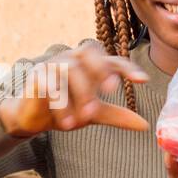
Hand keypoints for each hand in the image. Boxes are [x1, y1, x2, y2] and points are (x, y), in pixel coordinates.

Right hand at [0, 44, 148, 137]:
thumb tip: (145, 125)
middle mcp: (73, 59)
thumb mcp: (94, 114)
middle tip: (109, 92)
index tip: (142, 81)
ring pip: (70, 70)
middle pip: (91, 51)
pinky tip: (66, 122)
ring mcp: (54, 64)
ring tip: (83, 118)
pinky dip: (60, 103)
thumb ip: (117, 115)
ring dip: (79, 94)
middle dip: (101, 70)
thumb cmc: (66, 109)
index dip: (128, 68)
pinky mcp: (37, 75)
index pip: (112, 60)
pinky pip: (50, 83)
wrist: (33, 118)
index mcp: (90, 65)